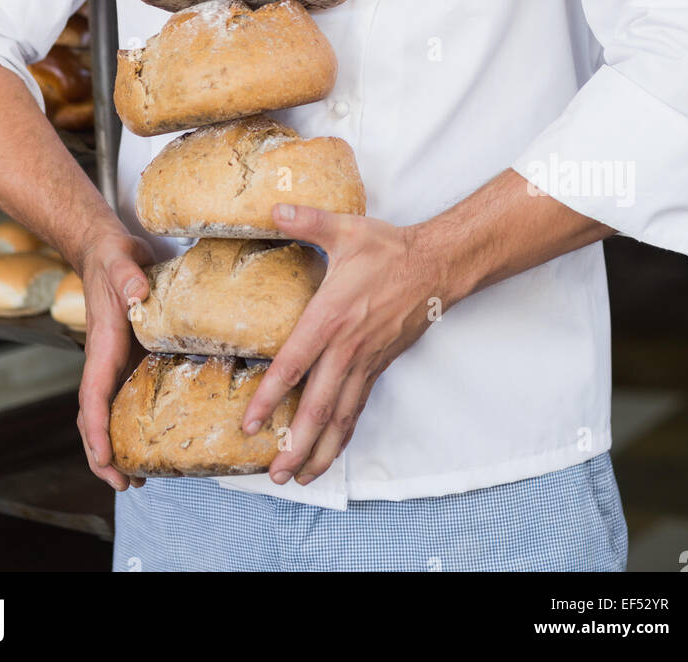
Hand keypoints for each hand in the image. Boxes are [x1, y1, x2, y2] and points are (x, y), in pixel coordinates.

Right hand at [76, 218, 153, 491]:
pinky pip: (123, 398)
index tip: (105, 457)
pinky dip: (129, 424)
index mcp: (102, 345)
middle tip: (125, 485)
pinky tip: (149, 438)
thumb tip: (138, 293)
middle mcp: (104, 360)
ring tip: (136, 478)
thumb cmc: (113, 257)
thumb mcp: (123, 261)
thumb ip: (129, 276)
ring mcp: (114, 362)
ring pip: (106, 412)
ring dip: (113, 447)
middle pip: (94, 416)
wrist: (104, 250)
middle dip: (102, 454)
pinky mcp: (127, 357)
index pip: (92, 395)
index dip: (96, 429)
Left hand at [242, 205, 439, 486]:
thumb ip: (307, 220)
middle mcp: (347, 347)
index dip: (270, 397)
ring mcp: (366, 361)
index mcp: (331, 317)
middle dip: (295, 442)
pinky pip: (358, 407)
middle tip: (275, 472)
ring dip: (320, 449)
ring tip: (299, 477)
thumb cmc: (388, 249)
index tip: (250, 422)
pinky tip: (330, 451)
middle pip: (318, 405)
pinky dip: (343, 435)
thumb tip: (273, 208)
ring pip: (340, 415)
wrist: (437, 266)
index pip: (295, 364)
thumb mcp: (346, 229)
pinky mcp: (380, 366)